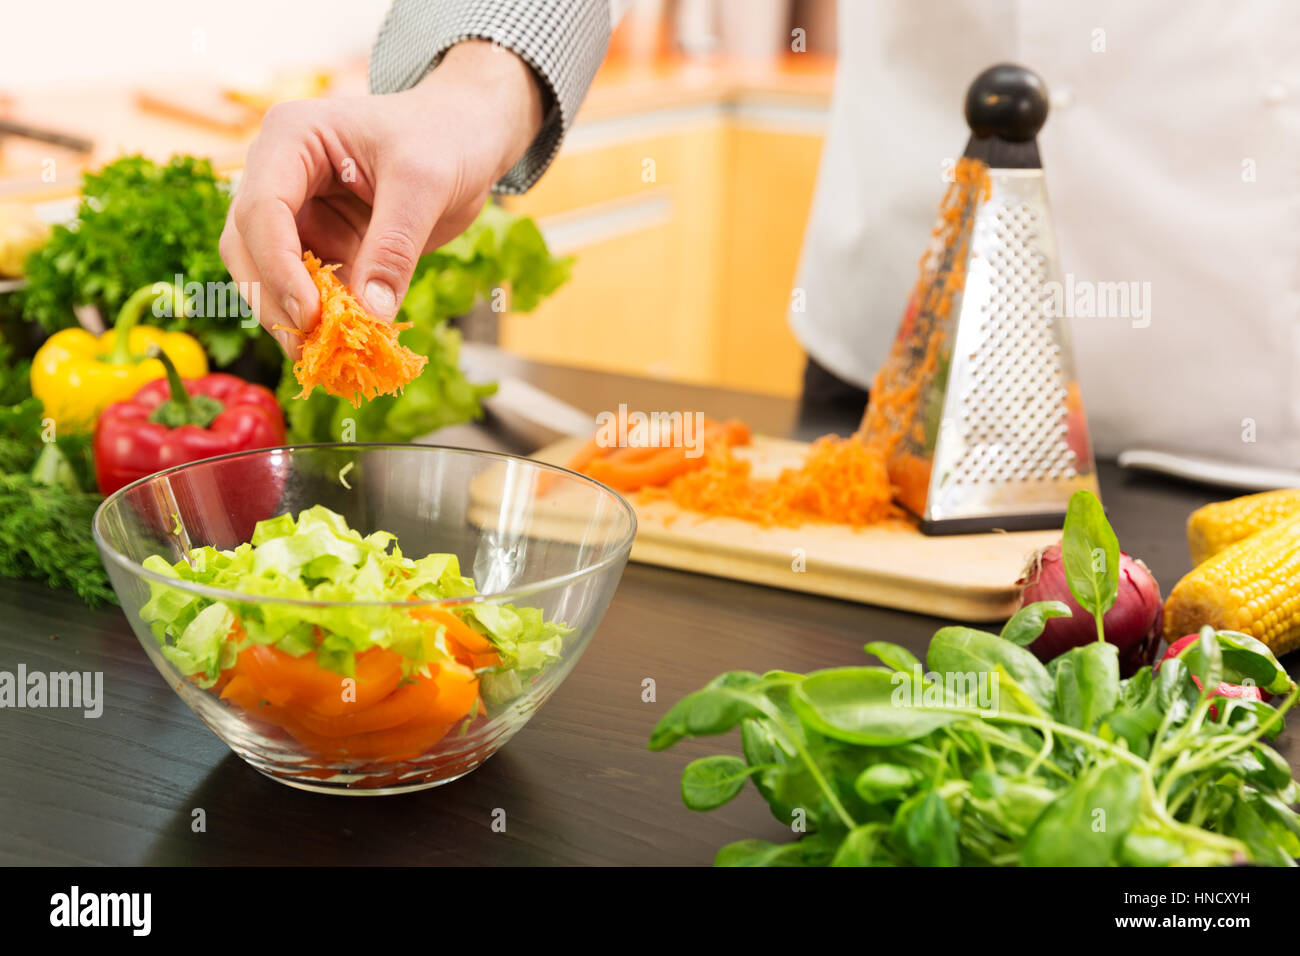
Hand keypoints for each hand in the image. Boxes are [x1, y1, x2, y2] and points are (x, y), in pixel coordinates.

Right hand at [220, 41, 544, 357]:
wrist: (466, 134)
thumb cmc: (445, 137)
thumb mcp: (425, 184)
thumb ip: (394, 247)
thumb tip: (370, 316)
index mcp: (289, 137)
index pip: (261, 209)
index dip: (277, 267)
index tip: (309, 316)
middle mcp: (277, 173)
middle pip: (246, 247)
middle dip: (274, 301)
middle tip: (311, 352)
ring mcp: (294, 211)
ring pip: (266, 275)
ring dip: (290, 318)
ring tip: (326, 358)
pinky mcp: (318, 243)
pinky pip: (305, 289)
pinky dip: (319, 319)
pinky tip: (342, 348)